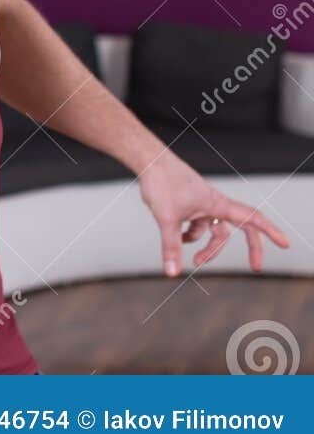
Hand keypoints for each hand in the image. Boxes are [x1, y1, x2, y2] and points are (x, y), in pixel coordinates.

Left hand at [139, 149, 290, 275]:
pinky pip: (197, 225)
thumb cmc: (162, 183)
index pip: (252, 218)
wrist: (149, 162)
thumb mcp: (167, 219)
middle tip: (255, 267)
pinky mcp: (190, 204)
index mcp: (219, 204)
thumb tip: (173, 272)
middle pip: (240, 228)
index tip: (285, 244)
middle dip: (248, 248)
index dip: (270, 231)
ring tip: (194, 260)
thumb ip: (172, 246)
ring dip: (207, 247)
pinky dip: (190, 234)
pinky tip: (177, 236)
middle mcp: (215, 204)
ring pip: (214, 230)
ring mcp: (203, 204)